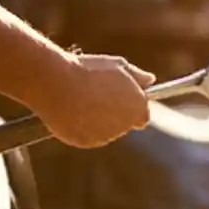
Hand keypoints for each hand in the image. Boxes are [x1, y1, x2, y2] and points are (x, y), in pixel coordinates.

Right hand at [29, 53, 155, 148]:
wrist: (58, 84)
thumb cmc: (89, 71)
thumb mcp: (117, 65)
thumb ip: (136, 76)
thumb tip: (150, 80)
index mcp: (137, 107)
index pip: (143, 116)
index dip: (133, 108)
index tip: (122, 99)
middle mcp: (125, 125)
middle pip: (123, 124)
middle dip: (114, 114)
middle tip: (97, 96)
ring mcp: (105, 136)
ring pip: (105, 131)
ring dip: (99, 121)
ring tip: (82, 100)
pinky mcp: (86, 143)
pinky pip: (87, 136)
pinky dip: (82, 127)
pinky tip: (72, 111)